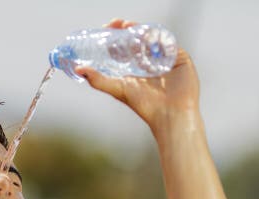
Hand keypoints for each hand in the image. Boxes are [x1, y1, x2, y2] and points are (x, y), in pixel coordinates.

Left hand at [75, 18, 200, 133]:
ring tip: (130, 28)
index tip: (108, 26)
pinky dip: (159, 36)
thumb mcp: (118, 89)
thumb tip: (78, 70)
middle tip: (118, 24)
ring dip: (141, 29)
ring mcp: (165, 57)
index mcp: (136, 66)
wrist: (169, 114)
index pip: (125, 44)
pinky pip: (169, 42)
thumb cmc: (144, 105)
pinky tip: (149, 36)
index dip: (117, 34)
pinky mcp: (180, 57)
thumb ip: (98, 80)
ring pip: (153, 37)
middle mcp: (150, 60)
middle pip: (139, 37)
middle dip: (128, 28)